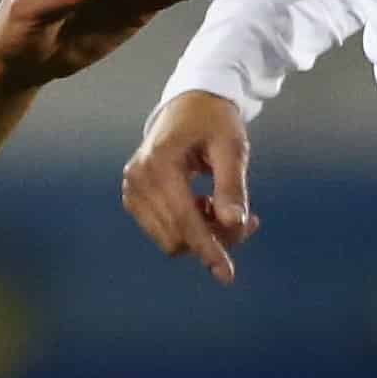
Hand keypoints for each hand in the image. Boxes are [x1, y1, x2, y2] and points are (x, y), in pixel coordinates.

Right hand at [121, 89, 258, 284]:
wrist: (190, 103)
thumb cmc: (214, 120)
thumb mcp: (231, 147)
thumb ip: (232, 185)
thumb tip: (235, 223)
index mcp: (158, 165)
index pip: (185, 220)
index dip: (208, 248)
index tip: (227, 274)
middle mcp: (137, 180)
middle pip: (177, 237)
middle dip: (213, 238)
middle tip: (245, 219)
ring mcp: (131, 190)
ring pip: (170, 239)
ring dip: (202, 234)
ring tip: (222, 206)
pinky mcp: (133, 197)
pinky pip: (163, 230)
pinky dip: (189, 227)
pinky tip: (204, 205)